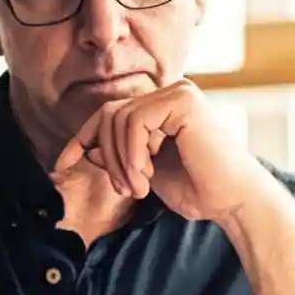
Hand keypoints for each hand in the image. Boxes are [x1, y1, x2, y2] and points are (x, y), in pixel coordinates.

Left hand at [53, 79, 276, 222]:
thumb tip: (87, 148)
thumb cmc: (199, 191)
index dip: (81, 139)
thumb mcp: (145, 175)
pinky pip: (136, 121)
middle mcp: (170, 94)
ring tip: (139, 188)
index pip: (109, 115)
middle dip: (106, 156)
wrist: (234, 202)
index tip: (60, 166)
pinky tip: (147, 176)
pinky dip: (132, 154)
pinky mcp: (183, 100)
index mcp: (162, 109)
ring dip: (120, 161)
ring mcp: (178, 93)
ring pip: (119, 119)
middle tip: (124, 189)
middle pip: (109, 115)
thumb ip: (117, 158)